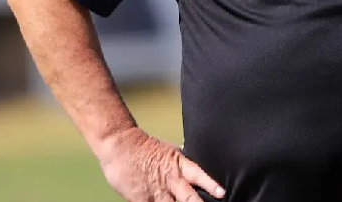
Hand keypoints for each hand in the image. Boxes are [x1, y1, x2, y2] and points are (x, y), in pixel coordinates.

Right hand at [96, 127, 224, 201]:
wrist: (119, 146)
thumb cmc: (143, 147)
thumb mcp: (168, 151)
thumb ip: (181, 163)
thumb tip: (193, 169)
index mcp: (178, 164)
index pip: (198, 175)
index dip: (210, 184)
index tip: (221, 193)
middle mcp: (170, 180)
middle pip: (188, 198)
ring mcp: (156, 193)